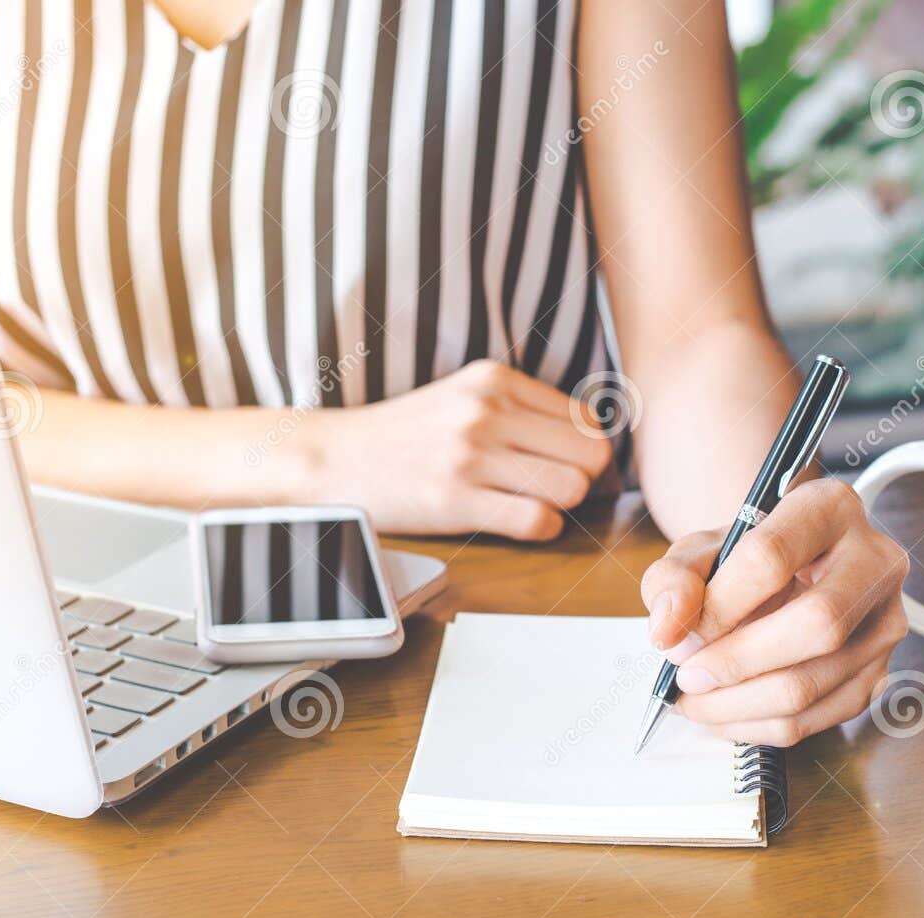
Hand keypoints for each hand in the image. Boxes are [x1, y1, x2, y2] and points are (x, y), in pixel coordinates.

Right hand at [311, 360, 613, 539]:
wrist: (333, 459)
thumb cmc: (403, 437)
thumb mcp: (461, 397)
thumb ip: (519, 409)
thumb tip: (589, 442)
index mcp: (493, 381)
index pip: (587, 420)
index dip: (582, 451)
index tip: (559, 465)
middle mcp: (486, 412)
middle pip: (590, 455)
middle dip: (581, 479)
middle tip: (551, 490)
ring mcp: (470, 456)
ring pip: (571, 488)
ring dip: (560, 506)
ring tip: (529, 504)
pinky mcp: (454, 500)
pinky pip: (537, 522)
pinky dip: (540, 530)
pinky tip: (517, 523)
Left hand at [641, 479, 909, 745]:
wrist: (784, 575)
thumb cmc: (743, 558)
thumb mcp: (698, 551)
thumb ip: (673, 579)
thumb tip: (669, 630)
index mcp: (828, 509)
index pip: (772, 558)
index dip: (718, 607)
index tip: (681, 636)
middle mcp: (874, 561)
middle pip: (817, 625)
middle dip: (737, 662)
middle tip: (687, 676)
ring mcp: (885, 621)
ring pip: (814, 682)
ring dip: (739, 704)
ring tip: (695, 699)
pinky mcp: (879, 672)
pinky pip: (818, 718)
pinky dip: (760, 726)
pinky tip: (725, 713)